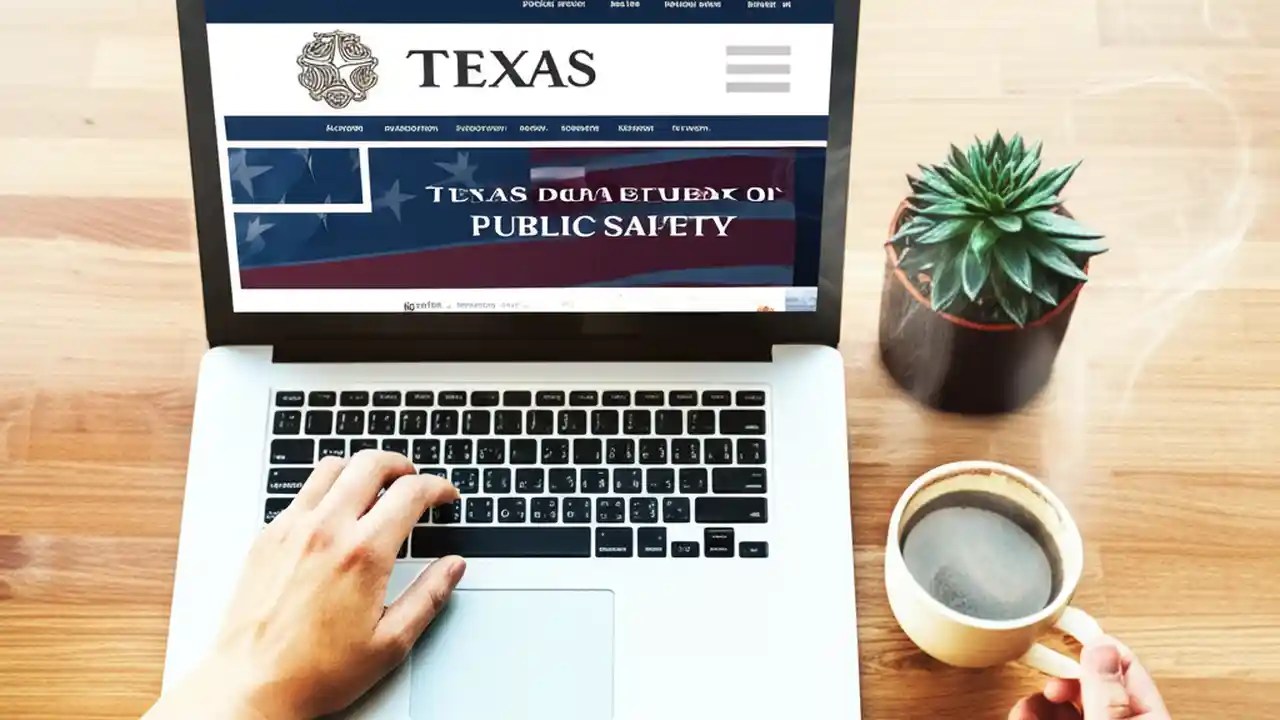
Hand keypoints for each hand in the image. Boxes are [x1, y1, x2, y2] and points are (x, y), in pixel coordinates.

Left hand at [144, 452, 464, 719]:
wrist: (252, 686)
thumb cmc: (316, 673)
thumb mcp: (390, 643)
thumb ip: (429, 597)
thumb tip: (452, 567)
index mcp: (363, 554)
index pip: (411, 492)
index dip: (437, 487)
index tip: (444, 496)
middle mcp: (326, 530)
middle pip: (370, 463)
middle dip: (401, 464)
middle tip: (412, 478)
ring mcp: (291, 529)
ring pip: (332, 468)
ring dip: (360, 469)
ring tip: (374, 485)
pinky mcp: (267, 537)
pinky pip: (301, 493)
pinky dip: (326, 490)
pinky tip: (334, 512)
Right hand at [1008, 636, 1170, 719]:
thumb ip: (1106, 695)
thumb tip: (1102, 647)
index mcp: (1149, 719)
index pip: (1125, 666)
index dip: (1094, 648)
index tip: (1064, 630)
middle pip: (1091, 686)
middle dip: (1061, 680)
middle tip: (1047, 680)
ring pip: (1067, 705)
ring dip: (1040, 702)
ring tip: (1025, 708)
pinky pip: (1054, 719)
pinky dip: (1034, 715)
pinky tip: (1022, 716)